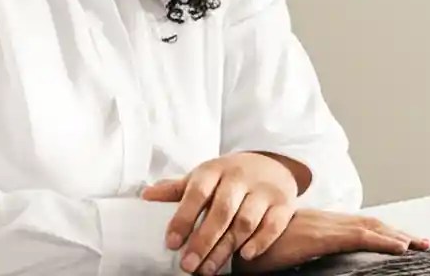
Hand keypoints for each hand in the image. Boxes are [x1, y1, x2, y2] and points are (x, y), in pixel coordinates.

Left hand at [141, 152, 301, 274]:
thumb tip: (146, 195)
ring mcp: (263, 190)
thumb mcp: (204, 176)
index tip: (171, 243)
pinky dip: (260, 241)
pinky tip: (245, 256)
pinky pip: (273, 224)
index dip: (183, 218)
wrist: (271, 164)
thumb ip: (177, 189)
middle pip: (221, 211)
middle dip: (203, 241)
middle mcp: (239, 178)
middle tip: (188, 265)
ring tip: (209, 269)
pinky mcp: (283, 203)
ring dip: (226, 248)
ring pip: (245, 222)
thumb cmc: (229, 177)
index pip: (196, 193)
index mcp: (215, 170)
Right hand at [232, 209, 429, 273]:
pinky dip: (381, 239)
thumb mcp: (288, 250)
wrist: (236, 240)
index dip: (381, 232)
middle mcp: (325, 221)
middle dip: (396, 232)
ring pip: (369, 227)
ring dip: (395, 235)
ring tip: (416, 244)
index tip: (402, 239)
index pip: (357, 225)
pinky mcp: (321, 236)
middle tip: (421, 242)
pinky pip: (358, 236)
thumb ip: (305, 252)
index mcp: (319, 224)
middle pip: (369, 223)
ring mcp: (324, 226)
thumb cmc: (255, 247)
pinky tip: (398, 247)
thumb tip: (313, 261)